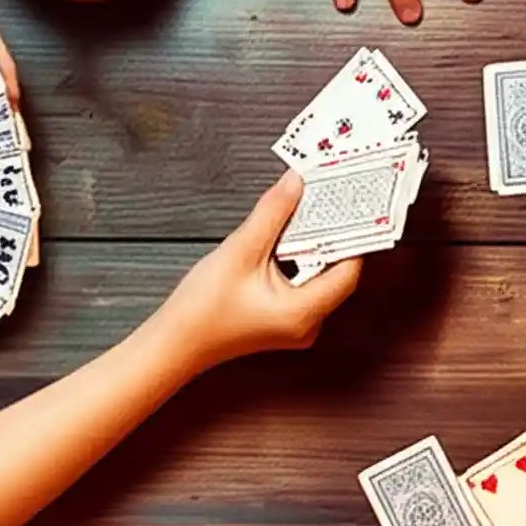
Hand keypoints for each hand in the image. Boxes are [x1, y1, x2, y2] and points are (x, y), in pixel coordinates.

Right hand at [154, 171, 362, 372]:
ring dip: (314, 244)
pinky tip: (290, 235)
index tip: (349, 204)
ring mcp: (297, 324)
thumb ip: (273, 213)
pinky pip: (304, 284)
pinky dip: (300, 258)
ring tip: (311, 209)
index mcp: (304, 313)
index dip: (350, 235)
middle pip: (336, 272)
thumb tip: (297, 183)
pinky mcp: (284, 319)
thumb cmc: (202, 310)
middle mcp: (308, 324)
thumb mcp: (240, 251)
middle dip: (331, 234)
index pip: (348, 270)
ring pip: (319, 276)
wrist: (174, 343)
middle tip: (331, 198)